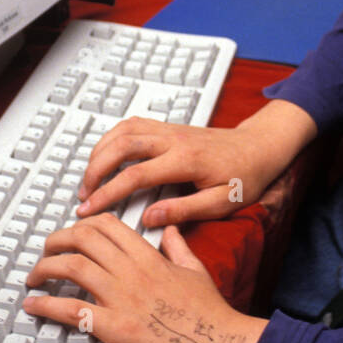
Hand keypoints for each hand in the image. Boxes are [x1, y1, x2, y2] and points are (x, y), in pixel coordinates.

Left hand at [23, 215, 265, 342]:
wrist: (215, 342)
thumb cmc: (206, 312)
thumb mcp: (195, 269)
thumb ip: (178, 246)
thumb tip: (169, 228)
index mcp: (148, 256)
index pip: (107, 225)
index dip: (82, 224)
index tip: (72, 231)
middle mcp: (131, 271)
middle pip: (83, 239)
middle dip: (56, 240)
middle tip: (46, 250)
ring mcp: (121, 297)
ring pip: (72, 267)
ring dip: (45, 268)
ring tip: (34, 276)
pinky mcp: (114, 326)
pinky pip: (72, 310)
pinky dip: (46, 306)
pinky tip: (33, 305)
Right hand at [77, 102, 313, 226]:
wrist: (260, 147)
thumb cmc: (244, 176)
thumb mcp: (222, 203)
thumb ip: (185, 211)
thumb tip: (149, 219)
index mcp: (186, 160)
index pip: (136, 175)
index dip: (108, 193)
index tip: (89, 209)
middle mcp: (174, 139)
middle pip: (121, 145)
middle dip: (95, 169)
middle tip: (83, 195)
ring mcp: (170, 129)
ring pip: (123, 130)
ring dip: (100, 151)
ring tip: (88, 177)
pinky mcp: (168, 127)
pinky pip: (132, 124)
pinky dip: (112, 137)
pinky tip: (105, 155)